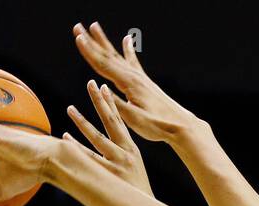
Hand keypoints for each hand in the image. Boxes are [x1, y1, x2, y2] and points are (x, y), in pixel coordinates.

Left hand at [65, 79, 152, 196]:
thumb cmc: (136, 190)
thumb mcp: (132, 168)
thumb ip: (119, 154)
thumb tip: (106, 145)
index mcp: (131, 149)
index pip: (120, 120)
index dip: (110, 103)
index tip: (102, 86)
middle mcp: (125, 152)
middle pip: (111, 122)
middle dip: (100, 101)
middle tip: (90, 83)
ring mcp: (117, 163)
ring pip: (97, 138)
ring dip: (83, 122)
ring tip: (70, 108)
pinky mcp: (109, 175)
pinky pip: (89, 159)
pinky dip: (77, 148)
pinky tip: (65, 138)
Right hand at [72, 21, 203, 143]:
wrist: (180, 125)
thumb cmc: (157, 125)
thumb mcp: (134, 119)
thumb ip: (116, 103)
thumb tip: (100, 88)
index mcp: (129, 84)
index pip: (103, 65)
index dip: (89, 52)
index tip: (77, 38)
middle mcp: (133, 76)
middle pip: (107, 55)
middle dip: (91, 42)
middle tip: (78, 26)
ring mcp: (139, 77)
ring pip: (117, 56)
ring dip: (104, 42)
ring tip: (95, 27)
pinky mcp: (144, 81)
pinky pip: (133, 61)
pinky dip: (128, 50)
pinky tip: (128, 40)